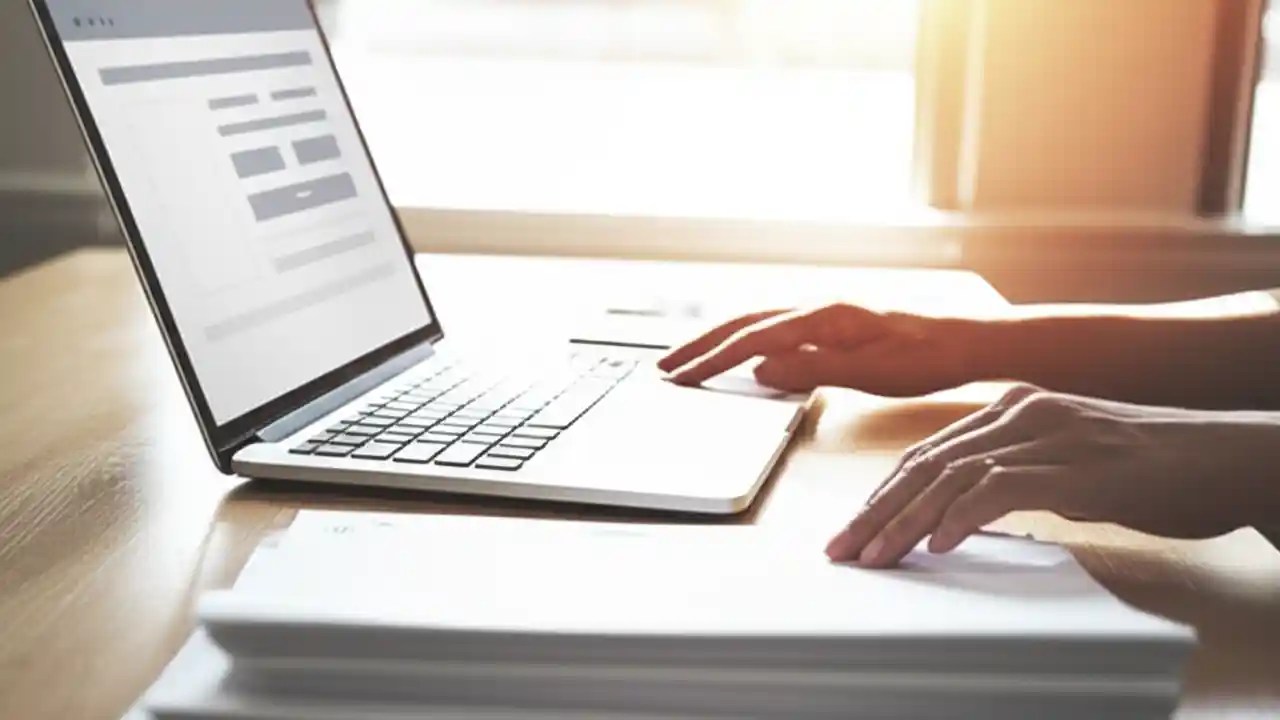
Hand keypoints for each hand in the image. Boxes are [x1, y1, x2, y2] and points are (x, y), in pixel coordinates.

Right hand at [657, 305, 977, 395]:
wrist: (965, 342)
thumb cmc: (926, 358)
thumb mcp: (871, 372)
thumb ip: (812, 369)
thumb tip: (759, 369)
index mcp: (823, 317)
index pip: (753, 339)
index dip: (712, 359)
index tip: (681, 376)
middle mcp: (817, 309)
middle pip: (744, 324)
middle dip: (700, 346)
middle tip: (664, 367)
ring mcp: (822, 315)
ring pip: (755, 322)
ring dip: (718, 340)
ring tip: (688, 359)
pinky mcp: (830, 325)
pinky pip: (774, 328)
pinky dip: (743, 339)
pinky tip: (738, 353)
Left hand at [825, 384, 1279, 567]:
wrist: (1225, 456)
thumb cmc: (1148, 466)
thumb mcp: (1064, 467)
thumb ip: (1013, 477)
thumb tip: (959, 514)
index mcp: (1013, 408)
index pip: (928, 454)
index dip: (883, 494)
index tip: (853, 531)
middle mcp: (1022, 412)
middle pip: (927, 463)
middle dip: (878, 511)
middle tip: (844, 549)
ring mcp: (1051, 434)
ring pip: (954, 475)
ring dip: (907, 520)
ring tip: (877, 555)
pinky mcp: (1080, 464)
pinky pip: (1005, 488)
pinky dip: (964, 516)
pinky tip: (939, 543)